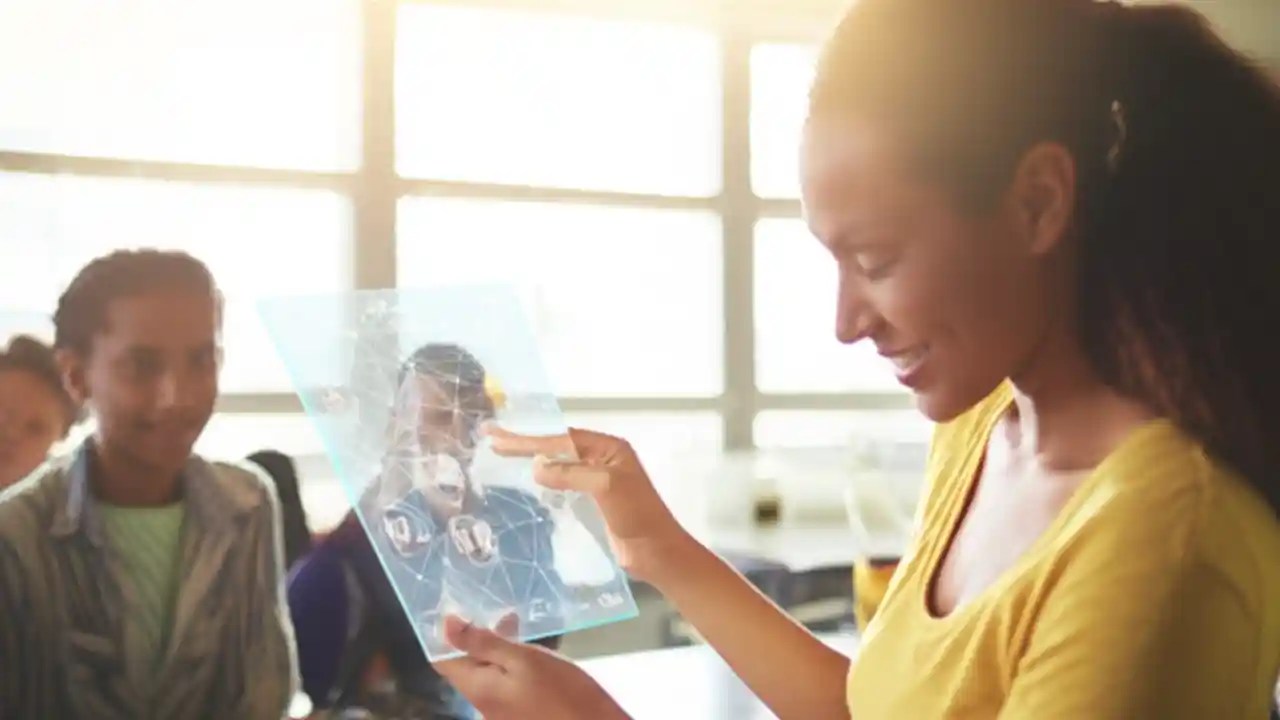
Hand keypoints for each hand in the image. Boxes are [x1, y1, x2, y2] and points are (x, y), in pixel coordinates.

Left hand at [434, 616, 627, 719]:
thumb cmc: (560, 690)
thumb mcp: (523, 659)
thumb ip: (483, 643)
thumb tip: (446, 624)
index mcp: (476, 687)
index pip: (442, 658)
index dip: (445, 632)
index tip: (459, 604)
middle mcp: (480, 702)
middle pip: (464, 665)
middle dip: (476, 636)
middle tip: (494, 608)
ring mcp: (498, 711)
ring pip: (485, 672)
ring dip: (495, 648)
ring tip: (515, 623)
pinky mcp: (517, 712)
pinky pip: (502, 683)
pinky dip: (508, 663)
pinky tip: (528, 651)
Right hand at [483, 425, 690, 583]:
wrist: (655, 552)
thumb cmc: (637, 515)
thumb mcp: (605, 486)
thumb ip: (570, 473)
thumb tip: (536, 466)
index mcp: (609, 448)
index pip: (561, 439)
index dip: (529, 438)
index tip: (498, 437)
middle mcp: (602, 459)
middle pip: (557, 447)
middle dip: (525, 443)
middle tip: (491, 438)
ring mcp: (597, 480)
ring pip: (558, 464)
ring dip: (531, 460)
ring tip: (502, 453)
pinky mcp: (592, 502)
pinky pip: (562, 484)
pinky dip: (542, 480)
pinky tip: (526, 481)